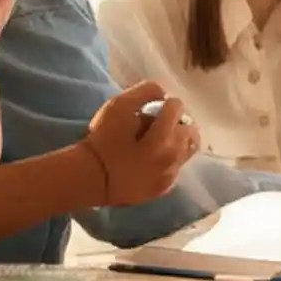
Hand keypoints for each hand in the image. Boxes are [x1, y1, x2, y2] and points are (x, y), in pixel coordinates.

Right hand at [82, 81, 200, 205]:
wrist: (89, 179)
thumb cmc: (102, 141)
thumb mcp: (118, 107)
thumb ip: (144, 92)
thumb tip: (162, 92)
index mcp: (163, 137)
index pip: (178, 108)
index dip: (167, 103)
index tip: (157, 106)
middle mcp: (173, 157)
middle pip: (191, 130)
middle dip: (179, 121)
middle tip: (163, 121)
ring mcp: (170, 175)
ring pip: (188, 150)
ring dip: (179, 139)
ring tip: (162, 138)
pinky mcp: (164, 188)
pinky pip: (177, 167)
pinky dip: (172, 158)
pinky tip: (156, 156)